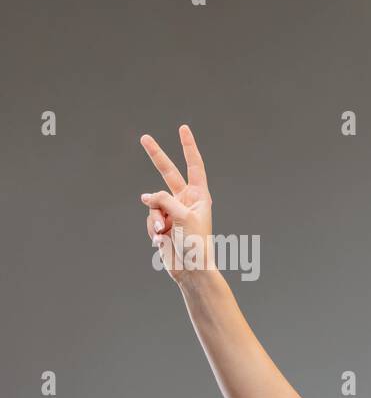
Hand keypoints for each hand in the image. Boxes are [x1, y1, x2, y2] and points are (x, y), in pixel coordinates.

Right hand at [139, 124, 212, 281]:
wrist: (190, 269)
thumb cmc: (195, 243)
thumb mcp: (182, 216)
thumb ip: (163, 200)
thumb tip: (146, 197)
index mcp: (199, 196)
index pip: (194, 165)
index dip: (188, 146)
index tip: (183, 128)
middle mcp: (185, 200)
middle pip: (168, 173)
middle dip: (156, 156)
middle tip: (144, 138)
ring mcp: (171, 211)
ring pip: (152, 203)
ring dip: (155, 218)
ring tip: (164, 232)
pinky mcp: (161, 224)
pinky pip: (149, 218)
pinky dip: (152, 229)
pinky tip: (161, 240)